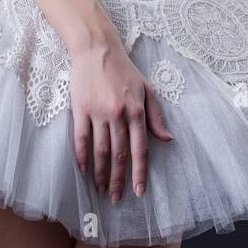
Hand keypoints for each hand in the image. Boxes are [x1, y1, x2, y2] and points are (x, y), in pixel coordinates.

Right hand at [70, 31, 172, 201]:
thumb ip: (156, 116)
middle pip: (119, 155)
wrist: (97, 48)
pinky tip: (84, 171)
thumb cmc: (124, 69)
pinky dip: (82, 157)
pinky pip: (81, 138)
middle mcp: (118, 114)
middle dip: (118, 180)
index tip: (139, 192)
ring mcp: (98, 112)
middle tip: (116, 199)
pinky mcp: (80, 109)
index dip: (140, 173)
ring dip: (101, 174)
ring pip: (100, 151)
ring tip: (101, 190)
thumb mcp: (147, 89)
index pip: (140, 149)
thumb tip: (167, 139)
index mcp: (137, 111)